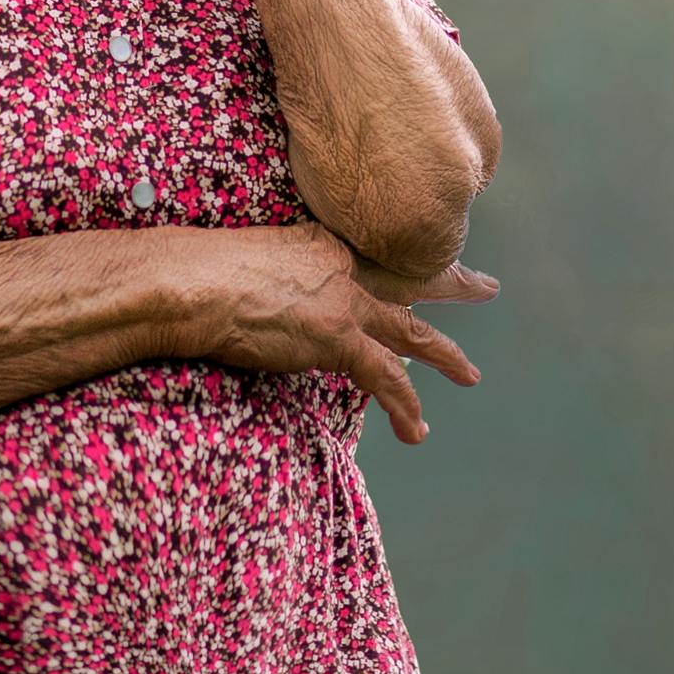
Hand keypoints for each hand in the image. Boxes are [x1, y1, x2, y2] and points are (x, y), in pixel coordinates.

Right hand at [190, 223, 495, 445]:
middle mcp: (342, 266)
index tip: (413, 271)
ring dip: (445, 355)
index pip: (371, 258)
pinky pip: (387, 379)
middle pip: (409, 277)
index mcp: (320, 243)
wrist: (189, 284)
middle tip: (484, 286)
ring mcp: (344, 301)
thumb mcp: (238, 262)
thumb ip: (265, 279)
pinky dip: (405, 407)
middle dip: (452, 283)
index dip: (394, 267)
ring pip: (411, 330)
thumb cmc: (192, 274)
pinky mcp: (338, 338)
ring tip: (469, 374)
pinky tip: (415, 430)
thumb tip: (256, 301)